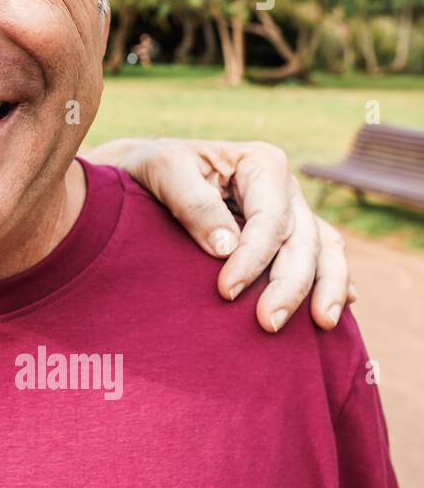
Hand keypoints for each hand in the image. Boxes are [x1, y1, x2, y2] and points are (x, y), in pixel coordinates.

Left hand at [85, 138, 354, 332]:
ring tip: (322, 324)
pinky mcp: (289, 234)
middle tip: (269, 323)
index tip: (225, 291)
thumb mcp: (164, 170)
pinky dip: (335, 281)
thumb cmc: (156, 168)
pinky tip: (336, 309)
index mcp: (262, 163)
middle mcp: (285, 188)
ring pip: (325, 249)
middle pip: (303, 239)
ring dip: (326, 288)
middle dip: (290, 285)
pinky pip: (323, 257)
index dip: (253, 258)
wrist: (150, 172)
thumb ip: (193, 203)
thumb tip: (226, 248)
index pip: (270, 218)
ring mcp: (293, 211)